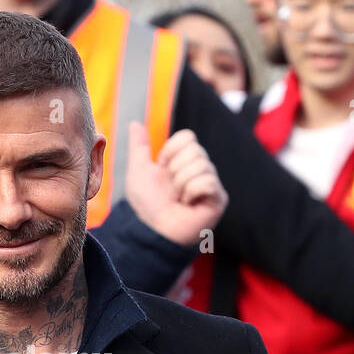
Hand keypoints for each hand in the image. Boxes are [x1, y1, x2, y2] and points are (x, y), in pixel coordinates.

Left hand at [124, 123, 228, 248]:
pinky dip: (192, 192)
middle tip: (172, 188)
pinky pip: (208, 182)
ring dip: (181, 184)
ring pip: (200, 165)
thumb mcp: (138, 171)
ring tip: (179, 198)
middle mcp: (201, 168)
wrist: (153, 229)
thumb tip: (135, 123)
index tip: (162, 168)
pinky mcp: (218, 198)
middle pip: (195, 150)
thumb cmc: (147, 204)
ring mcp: (211, 183)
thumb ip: (139, 147)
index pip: (187, 137)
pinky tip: (188, 204)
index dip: (170, 151)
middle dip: (175, 170)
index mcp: (184, 159)